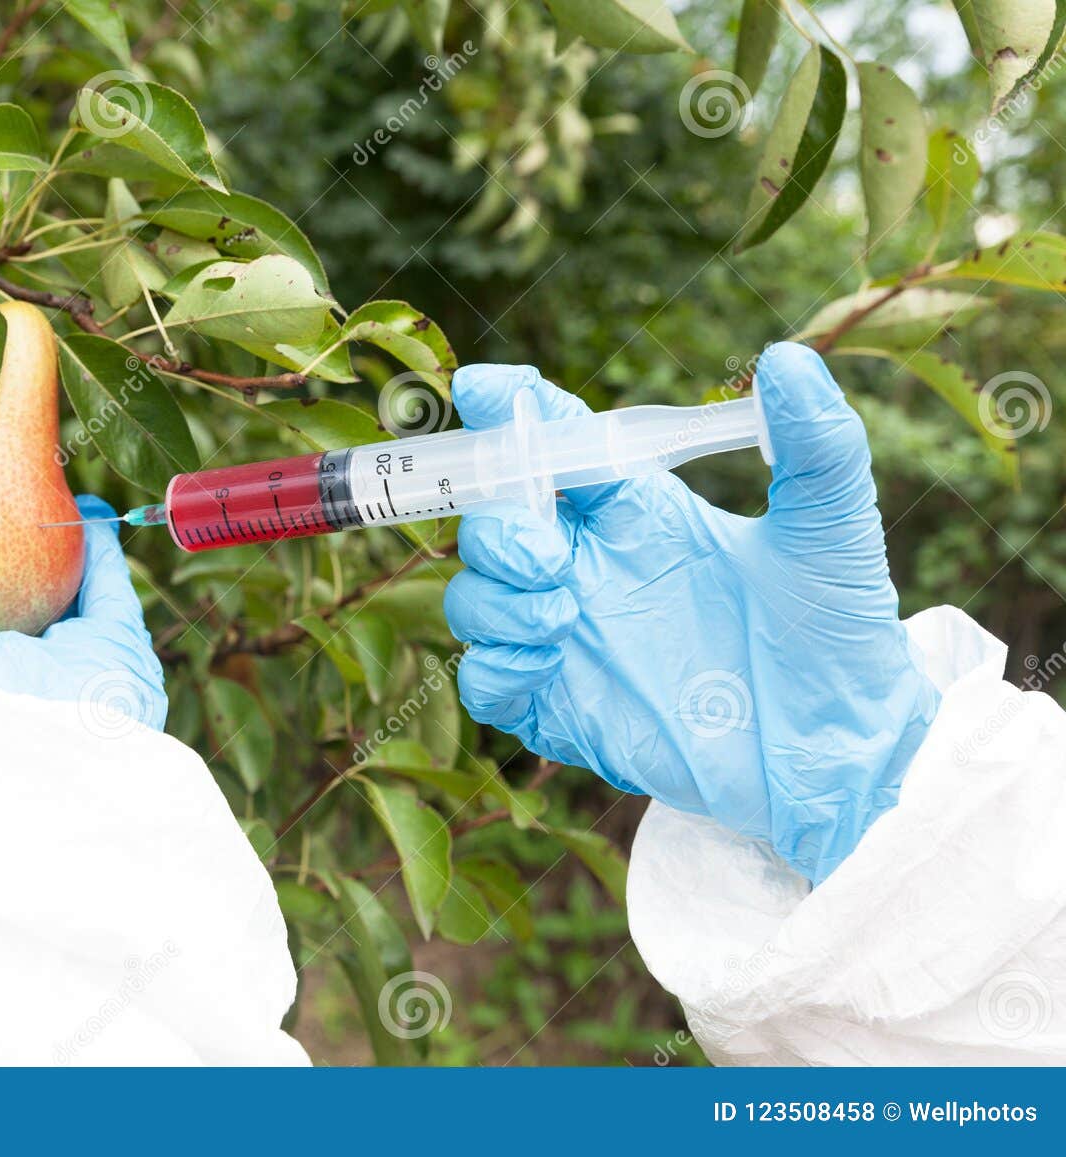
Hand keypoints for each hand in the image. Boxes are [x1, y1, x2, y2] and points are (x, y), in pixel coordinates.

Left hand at [0, 495, 166, 730]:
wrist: (12, 741)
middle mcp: (8, 678)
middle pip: (15, 604)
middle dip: (13, 557)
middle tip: (6, 503)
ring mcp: (66, 669)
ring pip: (67, 595)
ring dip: (63, 546)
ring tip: (52, 493)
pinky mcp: (115, 655)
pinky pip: (109, 591)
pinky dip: (101, 551)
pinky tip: (88, 508)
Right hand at [443, 342, 939, 882]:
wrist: (840, 751)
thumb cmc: (837, 633)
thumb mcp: (830, 531)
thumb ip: (816, 444)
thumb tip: (790, 358)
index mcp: (635, 513)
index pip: (553, 446)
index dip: (511, 410)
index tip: (486, 386)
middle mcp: (589, 569)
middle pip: (491, 522)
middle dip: (497, 526)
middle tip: (553, 555)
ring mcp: (569, 641)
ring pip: (473, 599)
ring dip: (496, 598)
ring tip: (566, 616)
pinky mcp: (562, 710)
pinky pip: (485, 681)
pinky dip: (495, 665)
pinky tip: (547, 662)